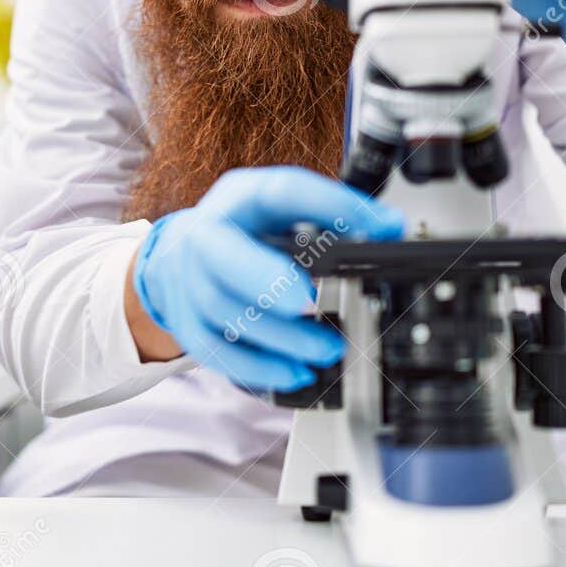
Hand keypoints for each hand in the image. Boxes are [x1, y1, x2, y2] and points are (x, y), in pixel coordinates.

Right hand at [131, 166, 404, 391]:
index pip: (283, 193)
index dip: (332, 207)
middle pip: (224, 257)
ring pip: (228, 314)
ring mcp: (190, 284)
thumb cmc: (240, 229)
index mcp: (239, 198)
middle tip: (308, 299)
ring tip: (329, 349)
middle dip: (265, 278)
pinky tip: (295, 373)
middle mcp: (206, 236)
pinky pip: (218, 353)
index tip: (381, 228)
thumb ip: (330, 212)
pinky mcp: (189, 325)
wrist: (176, 256)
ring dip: (282, 337)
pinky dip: (258, 368)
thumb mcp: (281, 205)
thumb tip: (389, 228)